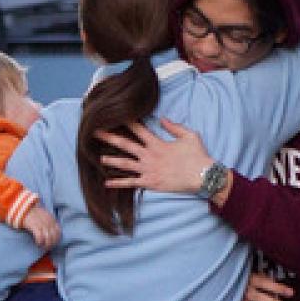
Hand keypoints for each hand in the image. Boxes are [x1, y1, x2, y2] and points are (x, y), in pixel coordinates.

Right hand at [22, 204, 60, 248]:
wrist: (23, 207)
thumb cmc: (33, 213)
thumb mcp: (45, 216)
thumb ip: (49, 222)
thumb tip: (51, 232)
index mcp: (52, 219)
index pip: (59, 231)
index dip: (57, 239)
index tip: (54, 243)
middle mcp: (49, 222)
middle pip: (54, 236)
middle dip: (52, 243)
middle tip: (48, 248)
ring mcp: (42, 224)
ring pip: (48, 237)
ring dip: (47, 244)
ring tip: (43, 247)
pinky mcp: (34, 226)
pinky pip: (40, 236)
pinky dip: (40, 241)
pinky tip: (38, 243)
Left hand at [96, 119, 212, 193]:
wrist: (203, 176)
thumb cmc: (198, 156)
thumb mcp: (189, 136)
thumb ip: (174, 127)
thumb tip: (162, 119)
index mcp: (157, 144)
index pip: (139, 130)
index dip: (127, 122)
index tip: (116, 117)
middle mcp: (150, 156)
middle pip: (126, 145)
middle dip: (110, 138)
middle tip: (96, 133)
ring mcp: (149, 170)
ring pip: (125, 164)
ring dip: (111, 161)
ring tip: (99, 158)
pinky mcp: (150, 183)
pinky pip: (131, 183)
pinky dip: (118, 183)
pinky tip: (107, 184)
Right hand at [242, 272, 293, 300]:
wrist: (224, 282)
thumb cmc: (244, 279)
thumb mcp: (254, 275)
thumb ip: (266, 281)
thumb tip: (280, 291)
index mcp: (250, 279)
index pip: (265, 283)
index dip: (278, 288)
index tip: (291, 293)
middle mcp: (243, 291)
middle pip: (259, 298)